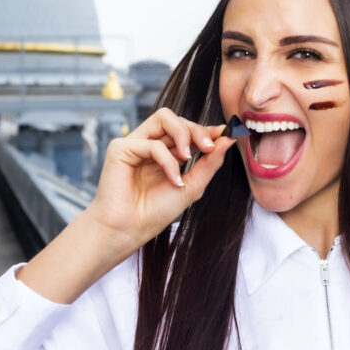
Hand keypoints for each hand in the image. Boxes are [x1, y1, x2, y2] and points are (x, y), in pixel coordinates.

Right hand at [87, 108, 235, 254]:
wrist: (129, 231)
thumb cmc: (155, 213)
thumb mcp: (192, 186)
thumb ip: (209, 163)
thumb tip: (229, 139)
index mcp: (165, 153)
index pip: (187, 130)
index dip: (206, 130)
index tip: (227, 133)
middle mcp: (149, 145)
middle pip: (177, 119)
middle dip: (197, 130)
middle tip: (209, 147)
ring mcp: (135, 144)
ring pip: (164, 118)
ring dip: (184, 134)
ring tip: (190, 157)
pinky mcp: (120, 148)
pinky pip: (152, 144)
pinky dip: (168, 161)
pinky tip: (173, 180)